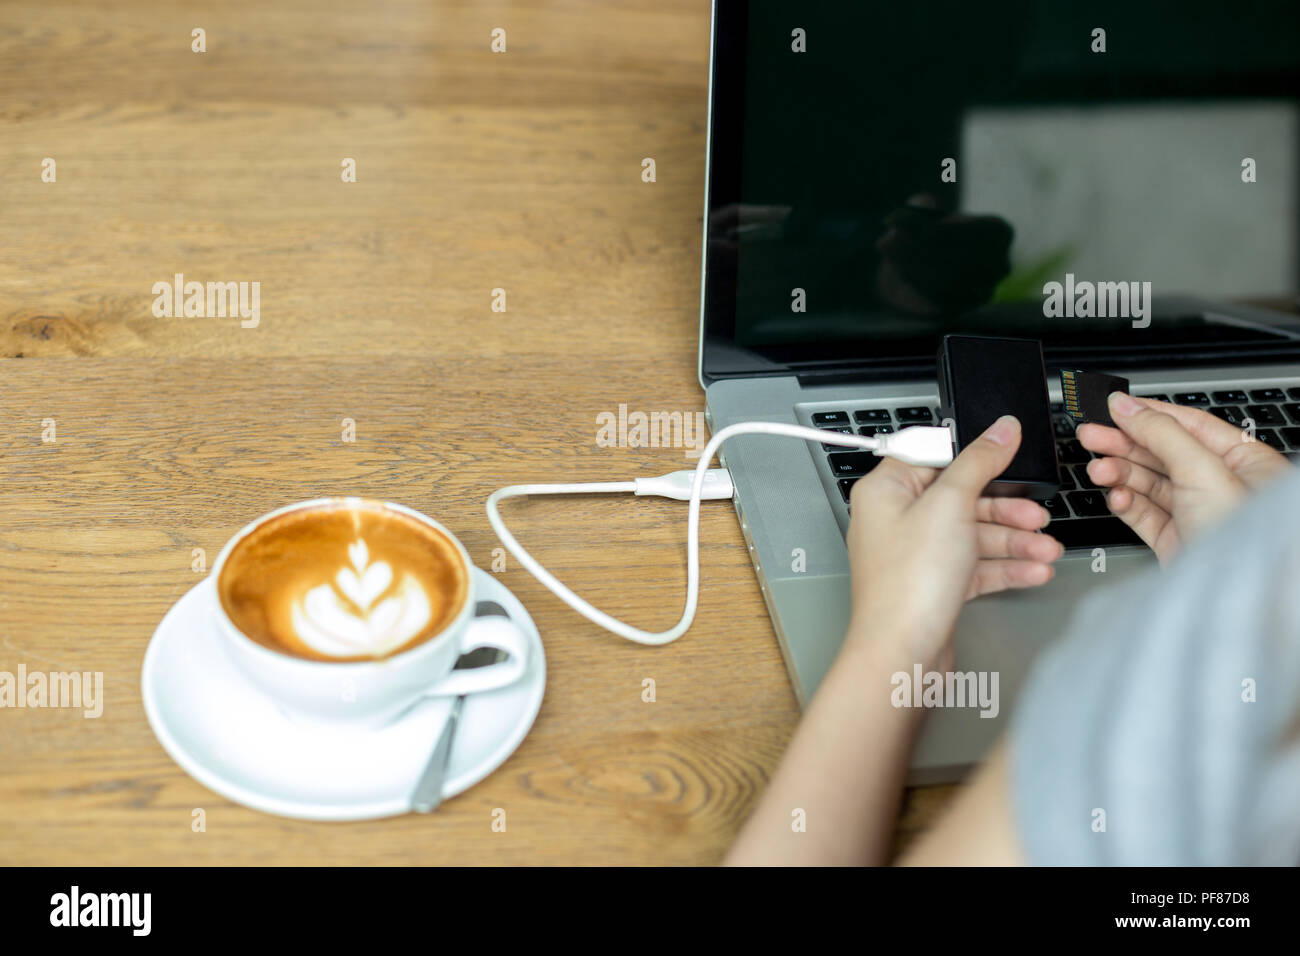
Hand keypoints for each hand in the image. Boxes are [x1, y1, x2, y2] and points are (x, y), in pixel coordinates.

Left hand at [846, 415, 1061, 666]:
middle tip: (1037, 515)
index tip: (1010, 451)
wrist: (903, 654)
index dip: (975, 454)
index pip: (935, 455)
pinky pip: (976, 566)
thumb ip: (980, 462)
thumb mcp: (951, 505)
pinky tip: (1033, 570)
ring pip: (973, 535)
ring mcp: (915, 554)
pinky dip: (1006, 567)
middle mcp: (896, 520)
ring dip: (1015, 541)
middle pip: (962, 497)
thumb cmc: (906, 585)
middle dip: (1006, 509)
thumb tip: (1000, 429)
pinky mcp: (934, 585)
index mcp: (886, 490)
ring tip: (1046, 549)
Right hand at [1076, 392, 1291, 563]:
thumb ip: (1160, 433)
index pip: (1189, 425)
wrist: (1228, 598)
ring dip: (1120, 474)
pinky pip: (1144, 514)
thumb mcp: (1201, 471)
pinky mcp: (1175, 540)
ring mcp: (1196, 514)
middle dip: (1124, 445)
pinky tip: (1117, 497)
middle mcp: (1221, 486)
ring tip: (1098, 471)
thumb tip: (1127, 406)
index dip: (1148, 415)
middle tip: (1090, 436)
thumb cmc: (1242, 540)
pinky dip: (1126, 503)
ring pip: (1149, 484)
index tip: (1113, 408)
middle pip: (1162, 454)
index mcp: (1243, 461)